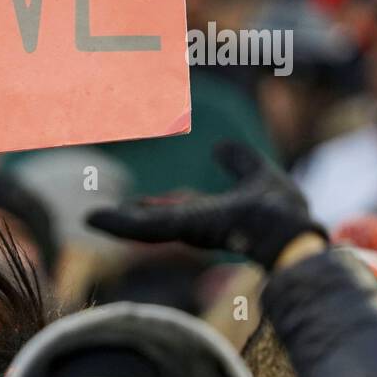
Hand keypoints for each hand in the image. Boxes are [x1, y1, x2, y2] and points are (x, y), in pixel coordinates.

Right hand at [86, 140, 323, 269]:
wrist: (288, 229)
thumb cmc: (280, 209)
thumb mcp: (255, 173)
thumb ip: (238, 161)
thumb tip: (221, 147)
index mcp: (207, 214)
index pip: (174, 211)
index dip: (157, 206)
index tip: (138, 203)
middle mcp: (192, 225)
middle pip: (151, 224)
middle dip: (125, 222)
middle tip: (97, 219)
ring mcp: (183, 229)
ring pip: (141, 229)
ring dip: (115, 224)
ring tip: (88, 220)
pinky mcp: (179, 229)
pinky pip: (141, 228)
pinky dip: (117, 224)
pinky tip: (93, 219)